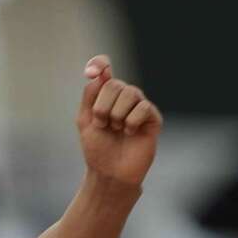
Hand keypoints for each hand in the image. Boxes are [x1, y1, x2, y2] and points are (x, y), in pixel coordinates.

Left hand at [77, 55, 162, 189]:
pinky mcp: (152, 118)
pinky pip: (142, 108)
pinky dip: (131, 123)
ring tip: (116, 130)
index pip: (105, 67)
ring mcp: (139, 105)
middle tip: (102, 125)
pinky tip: (130, 133)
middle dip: (102, 108)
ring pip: (129, 93)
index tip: (92, 72)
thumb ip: (89, 96)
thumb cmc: (98, 149)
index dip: (99, 63)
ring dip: (116, 116)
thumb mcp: (85, 121)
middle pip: (114, 84)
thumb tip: (100, 74)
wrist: (110, 173)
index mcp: (106, 94)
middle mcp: (124, 96)